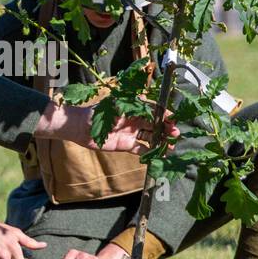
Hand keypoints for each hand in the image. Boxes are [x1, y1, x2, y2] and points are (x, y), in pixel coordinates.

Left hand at [34, 103, 177, 154]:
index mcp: (134, 108)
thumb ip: (134, 106)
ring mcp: (131, 133)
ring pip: (151, 137)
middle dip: (166, 128)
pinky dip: (150, 152)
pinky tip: (159, 155)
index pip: (154, 111)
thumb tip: (152, 104)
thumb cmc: (98, 113)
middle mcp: (135, 120)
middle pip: (155, 124)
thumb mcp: (117, 106)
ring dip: (161, 141)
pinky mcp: (126, 145)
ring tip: (170, 146)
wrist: (81, 128)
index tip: (173, 119)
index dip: (164, 115)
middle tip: (175, 134)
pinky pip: (141, 149)